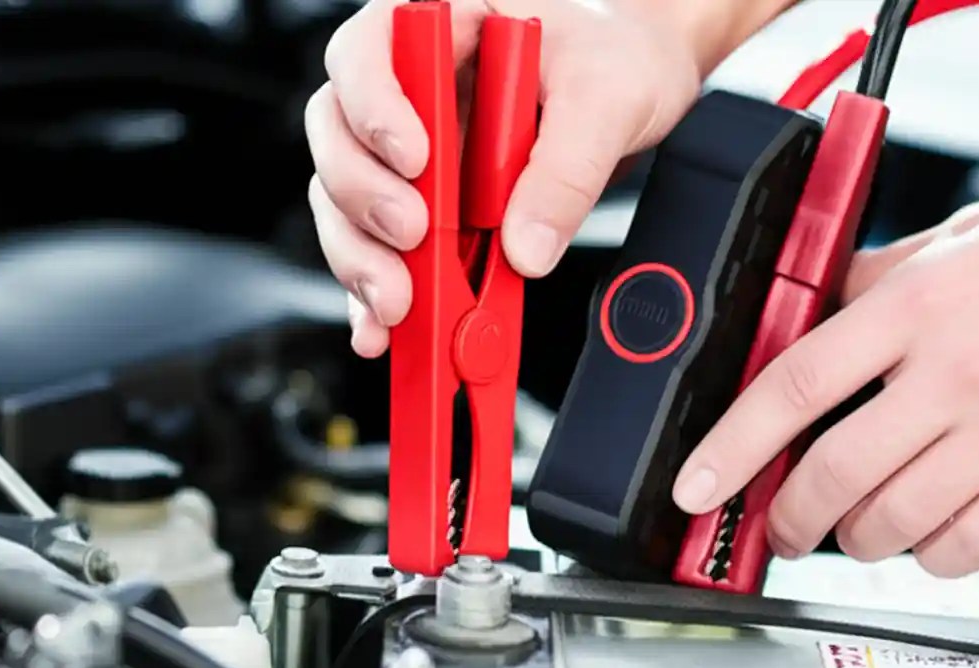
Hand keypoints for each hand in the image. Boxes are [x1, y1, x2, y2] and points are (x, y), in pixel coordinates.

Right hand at [306, 0, 709, 356]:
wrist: (640, 78)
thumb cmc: (617, 54)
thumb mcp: (606, 99)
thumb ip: (565, 169)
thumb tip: (524, 247)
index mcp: (442, 22)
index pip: (368, 49)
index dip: (374, 106)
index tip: (416, 160)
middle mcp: (408, 81)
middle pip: (339, 132)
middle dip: (363, 196)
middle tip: (412, 236)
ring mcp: (407, 144)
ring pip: (345, 196)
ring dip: (363, 254)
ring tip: (398, 300)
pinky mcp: (422, 198)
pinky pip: (379, 243)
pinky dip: (376, 287)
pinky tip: (386, 326)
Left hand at [672, 149, 978, 576]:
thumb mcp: (964, 234)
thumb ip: (880, 277)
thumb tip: (811, 302)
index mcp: (921, 304)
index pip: (795, 382)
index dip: (732, 444)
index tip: (699, 482)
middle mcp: (958, 371)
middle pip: (833, 472)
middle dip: (785, 515)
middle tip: (776, 521)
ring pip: (894, 522)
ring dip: (852, 539)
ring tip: (847, 528)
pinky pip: (968, 546)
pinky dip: (928, 554)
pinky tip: (923, 533)